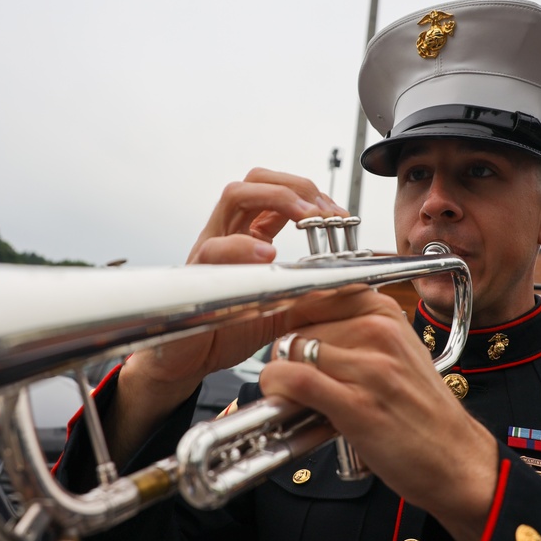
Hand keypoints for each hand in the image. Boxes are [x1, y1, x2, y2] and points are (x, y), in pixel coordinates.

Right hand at [108, 169, 346, 461]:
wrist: (187, 361)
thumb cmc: (227, 329)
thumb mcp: (281, 308)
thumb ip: (310, 293)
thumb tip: (353, 288)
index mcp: (248, 234)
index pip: (278, 191)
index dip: (312, 195)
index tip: (339, 217)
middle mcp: (227, 231)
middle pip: (256, 179)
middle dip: (295, 186)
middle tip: (323, 213)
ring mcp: (209, 247)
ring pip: (234, 196)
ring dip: (276, 199)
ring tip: (306, 218)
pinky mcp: (195, 274)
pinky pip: (215, 248)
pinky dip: (243, 247)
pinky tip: (268, 255)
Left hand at [258, 288, 498, 540]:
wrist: (456, 459)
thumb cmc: (421, 411)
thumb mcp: (394, 353)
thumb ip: (351, 334)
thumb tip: (295, 330)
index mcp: (387, 313)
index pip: (315, 295)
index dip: (292, 320)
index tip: (290, 339)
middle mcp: (379, 332)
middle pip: (299, 326)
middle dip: (287, 353)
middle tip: (297, 379)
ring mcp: (369, 367)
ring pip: (292, 350)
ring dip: (280, 374)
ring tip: (298, 395)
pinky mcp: (357, 404)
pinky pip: (295, 380)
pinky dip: (278, 387)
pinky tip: (283, 399)